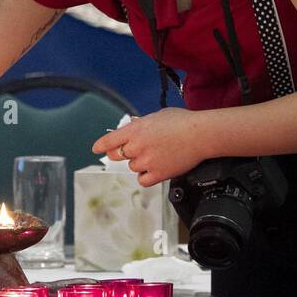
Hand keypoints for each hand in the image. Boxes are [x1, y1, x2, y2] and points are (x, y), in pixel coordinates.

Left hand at [91, 109, 209, 186]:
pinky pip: (143, 180)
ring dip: (140, 163)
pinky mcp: (157, 175)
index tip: (96, 148)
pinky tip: (156, 168)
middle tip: (134, 150)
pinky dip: (147, 176)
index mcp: (135, 129)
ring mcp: (146, 162)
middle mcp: (137, 146)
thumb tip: (133, 129)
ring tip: (157, 154)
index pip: (110, 140)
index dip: (101, 145)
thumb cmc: (182, 122)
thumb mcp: (157, 116)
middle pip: (117, 155)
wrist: (200, 134)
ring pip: (133, 167)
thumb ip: (141, 124)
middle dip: (121, 153)